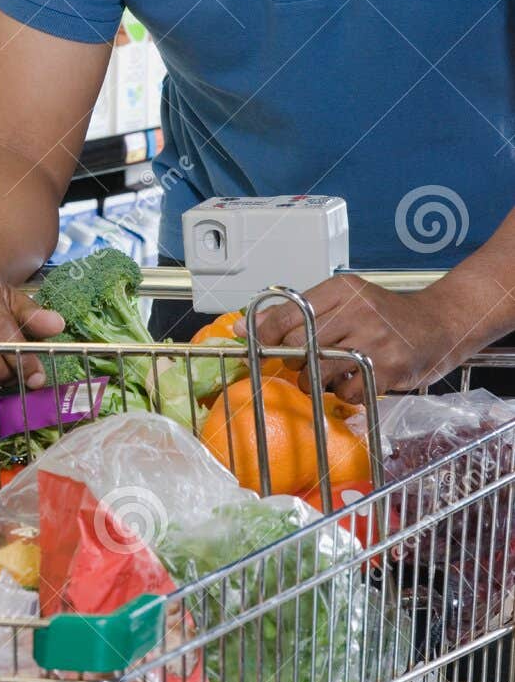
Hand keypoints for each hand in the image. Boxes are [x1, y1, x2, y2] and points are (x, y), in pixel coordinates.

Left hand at [241, 274, 468, 400]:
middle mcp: (358, 311)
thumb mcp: (342, 300)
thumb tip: (244, 329)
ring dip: (314, 380)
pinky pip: (346, 392)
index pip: (289, 313)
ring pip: (319, 371)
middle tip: (301, 360)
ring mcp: (374, 341)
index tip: (253, 344)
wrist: (437, 324)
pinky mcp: (387, 370)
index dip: (264, 333)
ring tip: (326, 373)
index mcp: (342, 289)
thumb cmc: (384, 314)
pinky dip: (343, 392)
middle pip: (300, 344)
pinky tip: (353, 380)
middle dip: (293, 359)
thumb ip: (296, 312)